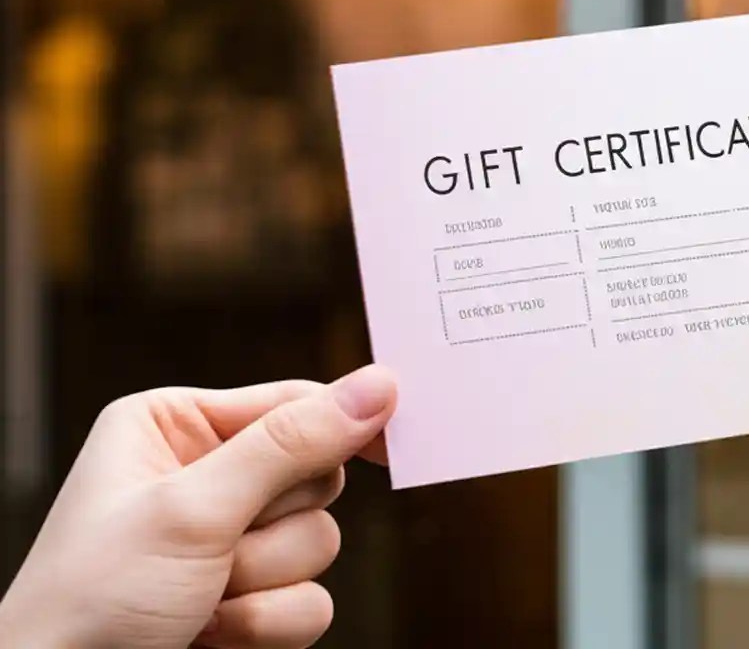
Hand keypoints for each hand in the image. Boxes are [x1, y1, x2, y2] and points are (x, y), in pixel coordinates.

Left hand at [0, 365, 395, 647]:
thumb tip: (376, 387)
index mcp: (177, 426)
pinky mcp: (251, 600)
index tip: (393, 440)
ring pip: (322, 542)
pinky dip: (270, 623)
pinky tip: (211, 633)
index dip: (343, 422)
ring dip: (265, 581)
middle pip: (318, 476)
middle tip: (216, 547)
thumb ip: (291, 445)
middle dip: (274, 526)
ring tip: (198, 599)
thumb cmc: (91, 600)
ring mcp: (230, 542)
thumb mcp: (193, 508)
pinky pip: (314, 599)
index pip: (294, 404)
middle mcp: (207, 476)